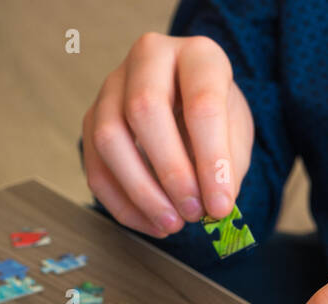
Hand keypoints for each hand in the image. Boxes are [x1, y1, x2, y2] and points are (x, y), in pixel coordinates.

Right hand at [82, 33, 253, 237]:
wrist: (188, 101)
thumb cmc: (215, 116)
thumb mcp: (236, 132)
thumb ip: (227, 165)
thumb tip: (212, 207)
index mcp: (197, 55)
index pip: (202, 103)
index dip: (212, 160)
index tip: (220, 205)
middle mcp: (149, 58)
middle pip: (144, 110)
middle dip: (171, 172)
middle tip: (193, 212)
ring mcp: (112, 86)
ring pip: (109, 138)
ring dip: (141, 192)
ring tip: (172, 224)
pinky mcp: (91, 118)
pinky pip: (96, 167)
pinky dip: (123, 205)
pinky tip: (152, 223)